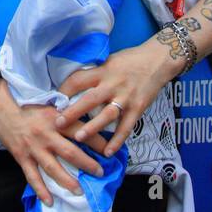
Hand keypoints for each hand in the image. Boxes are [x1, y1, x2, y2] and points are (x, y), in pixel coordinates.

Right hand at [0, 79, 108, 206]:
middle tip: (100, 173)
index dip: (96, 140)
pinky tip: (49, 200)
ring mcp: (33, 148)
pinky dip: (41, 190)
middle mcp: (46, 134)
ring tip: (79, 191)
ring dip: (67, 181)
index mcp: (56, 119)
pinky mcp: (22, 157)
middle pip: (70, 152)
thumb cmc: (28, 106)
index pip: (80, 130)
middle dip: (87, 164)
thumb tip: (88, 123)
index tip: (109, 149)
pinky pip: (32, 177)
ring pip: (53, 168)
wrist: (2, 109)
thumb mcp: (50, 106)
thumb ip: (66, 116)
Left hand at [53, 41, 175, 156]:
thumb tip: (74, 86)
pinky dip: (117, 140)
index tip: (52, 101)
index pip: (78, 79)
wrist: (159, 60)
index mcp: (103, 71)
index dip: (64, 90)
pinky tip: (107, 152)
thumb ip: (96, 74)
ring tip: (78, 138)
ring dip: (92, 128)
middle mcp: (113, 84)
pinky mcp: (138, 108)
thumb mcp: (110, 61)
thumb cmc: (131, 59)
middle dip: (72, 112)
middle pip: (89, 99)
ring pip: (107, 115)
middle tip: (57, 123)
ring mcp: (126, 98)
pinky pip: (126, 127)